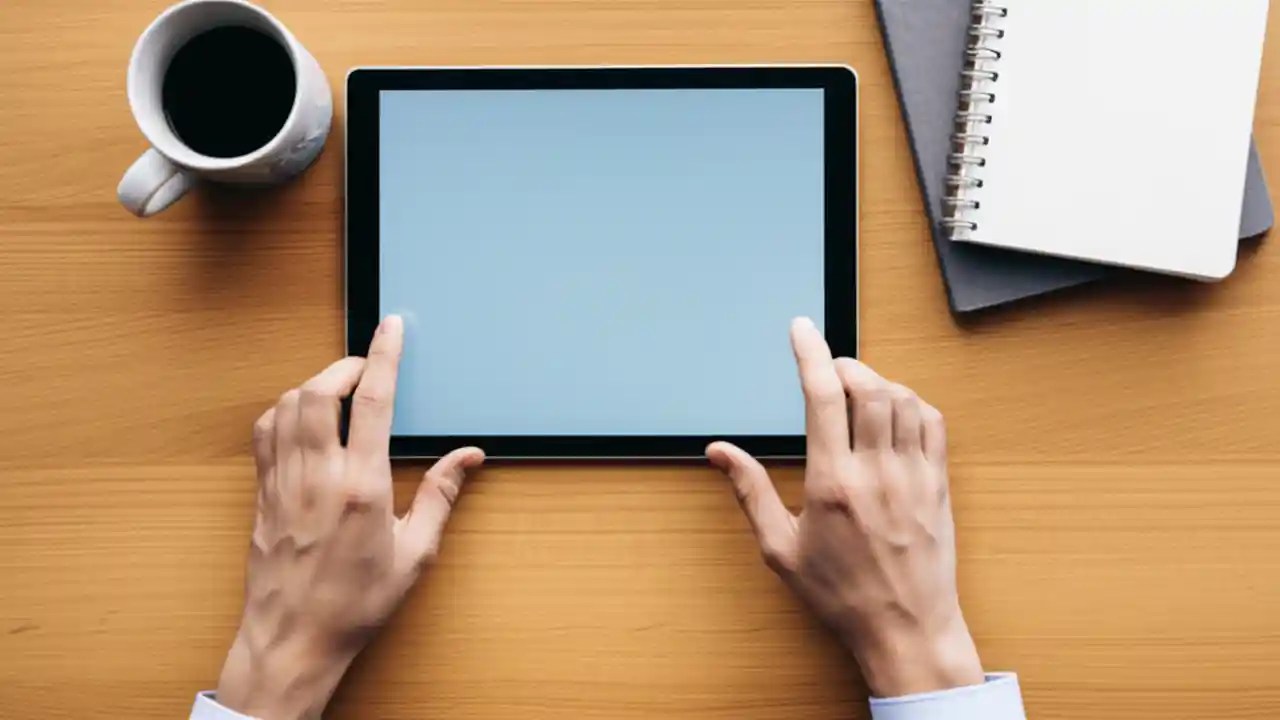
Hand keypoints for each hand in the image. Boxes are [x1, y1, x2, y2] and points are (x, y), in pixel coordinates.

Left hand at [216, 315, 484, 719]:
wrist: (293, 640)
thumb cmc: (354, 604)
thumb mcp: (415, 555)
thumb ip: (441, 497)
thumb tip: (468, 457)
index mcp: (362, 488)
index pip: (374, 402)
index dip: (385, 355)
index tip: (392, 327)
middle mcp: (317, 476)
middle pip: (320, 391)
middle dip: (344, 365)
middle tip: (366, 366)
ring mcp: (283, 482)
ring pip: (287, 405)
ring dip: (314, 385)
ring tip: (339, 391)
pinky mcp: (262, 493)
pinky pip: (265, 432)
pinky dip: (284, 411)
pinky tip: (303, 420)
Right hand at [708, 318, 983, 697]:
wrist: (905, 629)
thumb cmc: (840, 595)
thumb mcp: (779, 549)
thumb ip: (749, 491)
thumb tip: (720, 451)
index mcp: (832, 484)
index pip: (822, 397)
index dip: (810, 353)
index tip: (801, 329)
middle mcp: (876, 473)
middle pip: (867, 386)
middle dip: (845, 363)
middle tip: (829, 368)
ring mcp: (914, 476)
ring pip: (902, 398)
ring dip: (878, 380)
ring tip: (858, 389)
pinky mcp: (939, 485)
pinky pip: (933, 422)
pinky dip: (912, 402)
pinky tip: (894, 411)